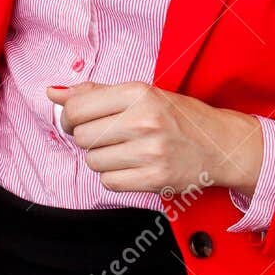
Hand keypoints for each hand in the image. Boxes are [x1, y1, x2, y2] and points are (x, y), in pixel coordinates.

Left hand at [45, 81, 262, 196]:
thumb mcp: (142, 94)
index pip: (77, 108)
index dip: (69, 118)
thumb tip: (52, 92)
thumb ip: (95, 93)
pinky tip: (133, 166)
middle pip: (82, 137)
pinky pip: (109, 182)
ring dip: (102, 159)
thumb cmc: (179, 117)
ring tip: (125, 151)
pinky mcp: (154, 179)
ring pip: (93, 161)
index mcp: (138, 93)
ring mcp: (150, 152)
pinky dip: (115, 177)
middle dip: (88, 139)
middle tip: (108, 137)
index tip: (77, 121)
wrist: (222, 145)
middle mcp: (144, 120)